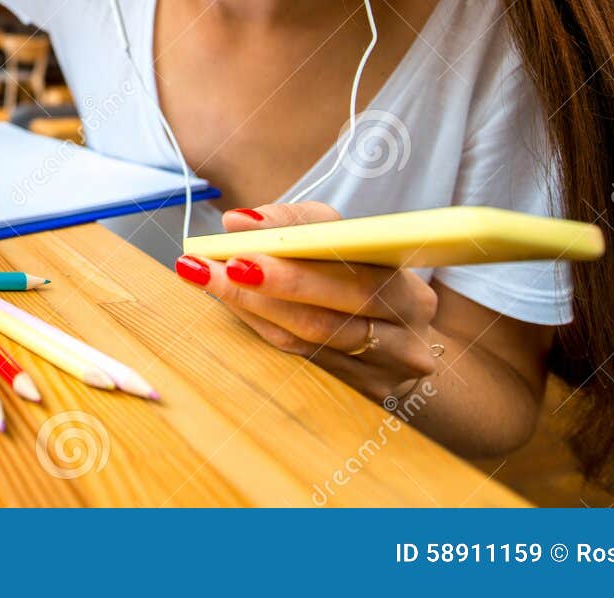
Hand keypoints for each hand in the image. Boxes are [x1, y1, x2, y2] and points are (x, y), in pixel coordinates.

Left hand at [177, 201, 440, 403]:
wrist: (403, 336)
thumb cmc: (363, 274)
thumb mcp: (342, 235)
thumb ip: (292, 223)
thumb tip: (237, 221)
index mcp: (409, 283)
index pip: (350, 267)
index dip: (293, 260)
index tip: (239, 246)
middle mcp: (406, 330)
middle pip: (326, 313)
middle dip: (263, 288)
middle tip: (212, 267)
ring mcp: (387, 369)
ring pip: (307, 337)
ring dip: (249, 306)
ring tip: (204, 277)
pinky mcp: (365, 392)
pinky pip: (299, 357)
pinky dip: (259, 325)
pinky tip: (229, 301)